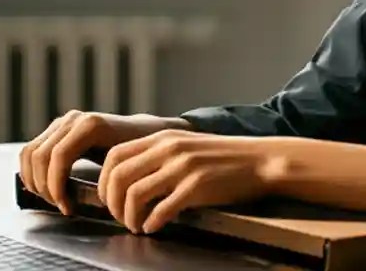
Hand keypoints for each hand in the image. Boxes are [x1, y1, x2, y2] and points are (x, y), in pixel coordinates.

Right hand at [18, 110, 176, 213]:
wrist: (141, 132)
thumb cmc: (137, 154)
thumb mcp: (125, 166)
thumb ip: (104, 181)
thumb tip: (78, 202)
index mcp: (91, 126)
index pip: (59, 157)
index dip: (57, 186)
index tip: (67, 207)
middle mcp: (73, 120)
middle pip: (40, 157)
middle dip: (45, 187)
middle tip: (60, 206)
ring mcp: (63, 122)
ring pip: (30, 153)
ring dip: (35, 181)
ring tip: (54, 200)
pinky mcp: (55, 129)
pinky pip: (31, 150)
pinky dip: (31, 172)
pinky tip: (46, 189)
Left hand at [98, 129, 287, 234]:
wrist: (261, 160)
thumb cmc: (225, 158)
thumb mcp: (187, 145)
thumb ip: (160, 154)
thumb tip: (132, 176)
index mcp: (163, 137)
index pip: (114, 156)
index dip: (104, 182)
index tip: (110, 199)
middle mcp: (169, 149)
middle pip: (118, 176)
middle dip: (112, 203)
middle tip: (120, 217)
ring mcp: (182, 167)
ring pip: (135, 194)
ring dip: (129, 216)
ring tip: (137, 225)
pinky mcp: (196, 186)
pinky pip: (161, 209)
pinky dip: (151, 223)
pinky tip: (154, 227)